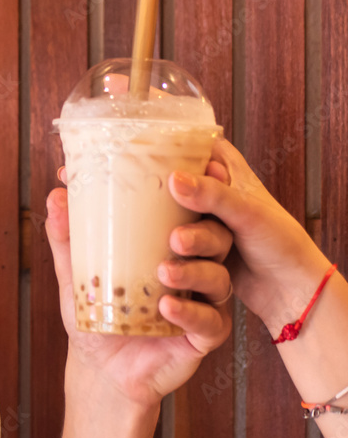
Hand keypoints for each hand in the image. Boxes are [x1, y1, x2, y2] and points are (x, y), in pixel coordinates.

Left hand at [46, 176, 232, 407]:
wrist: (102, 369)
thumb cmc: (97, 314)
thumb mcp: (76, 274)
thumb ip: (67, 239)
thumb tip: (55, 194)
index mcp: (172, 246)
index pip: (191, 211)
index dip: (193, 192)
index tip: (175, 176)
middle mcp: (195, 269)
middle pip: (216, 239)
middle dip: (201, 231)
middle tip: (174, 233)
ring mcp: (203, 303)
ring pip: (217, 278)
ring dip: (194, 271)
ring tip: (164, 271)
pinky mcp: (204, 337)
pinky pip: (209, 322)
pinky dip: (190, 312)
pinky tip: (167, 306)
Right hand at [166, 139, 331, 328]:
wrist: (291, 291)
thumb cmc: (282, 243)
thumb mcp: (248, 213)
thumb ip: (212, 195)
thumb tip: (174, 179)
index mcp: (230, 171)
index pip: (196, 145)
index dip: (173, 147)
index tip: (146, 154)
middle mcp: (214, 194)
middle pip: (177, 182)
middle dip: (165, 198)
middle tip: (152, 205)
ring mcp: (204, 221)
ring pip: (176, 217)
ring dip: (179, 232)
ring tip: (178, 244)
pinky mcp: (198, 248)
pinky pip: (176, 242)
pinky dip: (172, 249)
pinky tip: (168, 257)